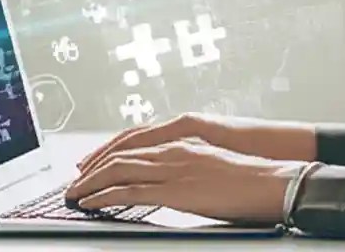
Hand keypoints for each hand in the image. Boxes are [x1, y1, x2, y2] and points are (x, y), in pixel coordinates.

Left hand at [76, 113, 315, 178]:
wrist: (271, 182)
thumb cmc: (251, 178)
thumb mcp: (215, 163)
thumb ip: (192, 166)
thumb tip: (178, 180)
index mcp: (185, 141)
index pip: (135, 142)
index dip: (109, 152)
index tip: (93, 163)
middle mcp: (174, 149)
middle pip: (120, 153)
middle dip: (92, 167)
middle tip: (75, 179)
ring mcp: (172, 169)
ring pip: (117, 169)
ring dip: (90, 181)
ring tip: (74, 193)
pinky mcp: (173, 191)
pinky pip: (127, 192)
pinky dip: (102, 196)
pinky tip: (90, 203)